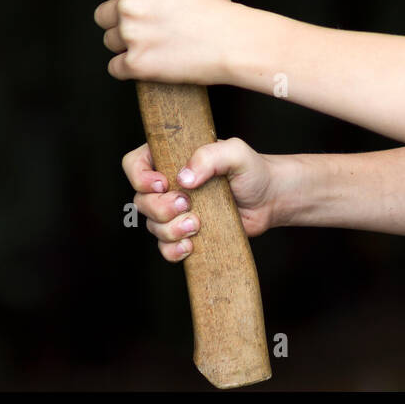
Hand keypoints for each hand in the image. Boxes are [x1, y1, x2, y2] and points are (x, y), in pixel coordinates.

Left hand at [87, 0, 232, 84]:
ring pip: (110, 41)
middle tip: (144, 22)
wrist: (231, 42)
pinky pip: (116, 67)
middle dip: (119, 19)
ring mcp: (131, 36)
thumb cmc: (218, 4)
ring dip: (125, 43)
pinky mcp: (136, 64)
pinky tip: (146, 61)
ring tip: (150, 42)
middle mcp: (128, 5)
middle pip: (102, 14)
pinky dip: (128, 66)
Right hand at [121, 137, 282, 261]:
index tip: (163, 184)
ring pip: (152, 225)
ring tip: (197, 224)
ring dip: (170, 229)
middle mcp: (169, 184)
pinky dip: (173, 250)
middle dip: (160, 207)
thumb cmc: (253, 171)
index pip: (134, 164)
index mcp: (172, 158)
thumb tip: (184, 178)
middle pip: (140, 199)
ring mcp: (175, 211)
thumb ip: (210, 156)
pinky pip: (165, 248)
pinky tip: (191, 246)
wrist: (269, 200)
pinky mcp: (186, 233)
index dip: (140, 177)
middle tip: (188, 205)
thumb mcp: (236, 153)